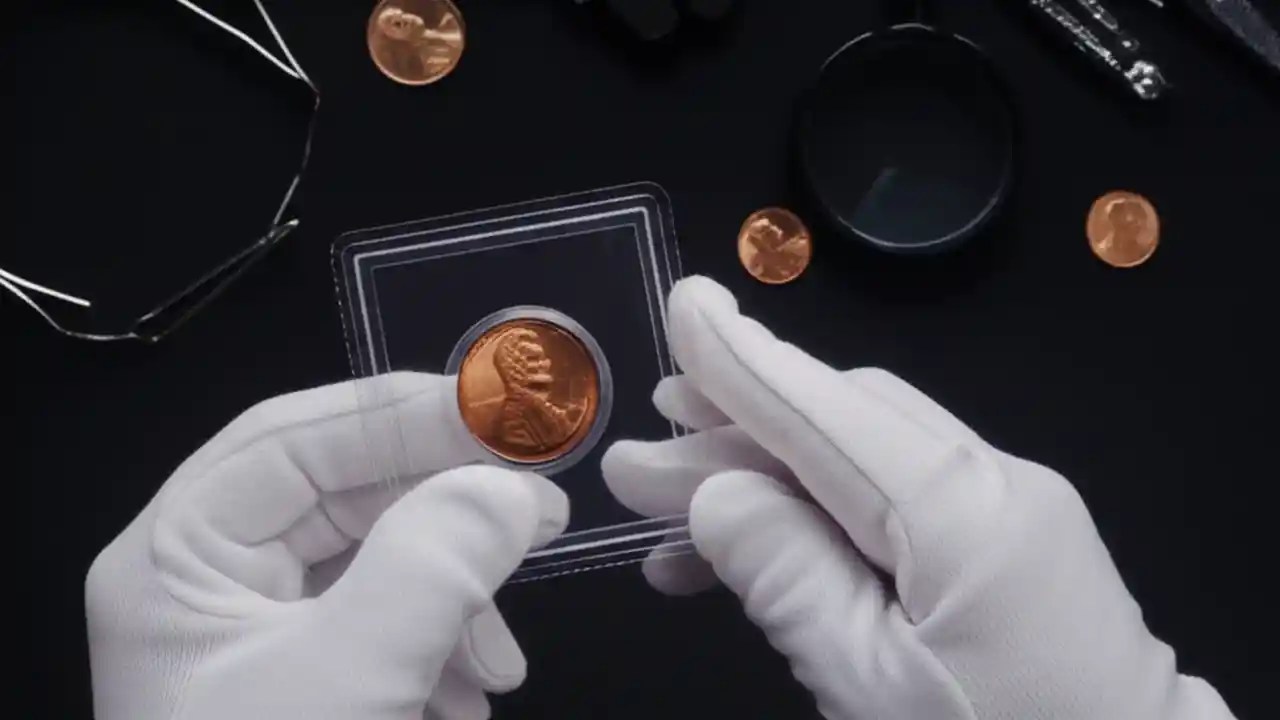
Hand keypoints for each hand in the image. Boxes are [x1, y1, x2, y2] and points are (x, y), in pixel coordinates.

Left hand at [86, 373, 568, 719]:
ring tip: (502, 649)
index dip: (405, 410)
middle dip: (444, 505)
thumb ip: (432, 566)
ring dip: (453, 587)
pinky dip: (440, 640)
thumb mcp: (350, 683)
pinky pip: (381, 619)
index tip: (508, 412)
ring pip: (371, 558)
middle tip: (540, 506)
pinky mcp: (302, 677)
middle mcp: (207, 583)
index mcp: (175, 561)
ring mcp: (255, 633)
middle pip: (339, 492)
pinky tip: (474, 686)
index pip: (293, 438)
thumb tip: (509, 488)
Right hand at [603, 277, 1233, 719]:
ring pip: (860, 463)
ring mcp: (1009, 513)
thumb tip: (716, 494)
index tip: (683, 306)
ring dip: (763, 482)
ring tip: (669, 512)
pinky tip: (744, 562)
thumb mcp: (869, 685)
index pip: (825, 413)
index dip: (743, 364)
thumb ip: (784, 576)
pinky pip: (897, 508)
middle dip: (732, 434)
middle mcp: (994, 484)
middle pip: (838, 427)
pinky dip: (818, 521)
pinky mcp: (1009, 548)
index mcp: (964, 510)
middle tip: (637, 460)